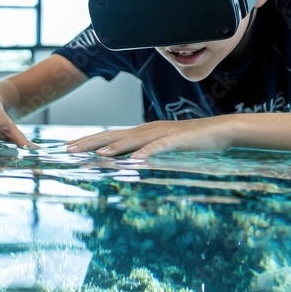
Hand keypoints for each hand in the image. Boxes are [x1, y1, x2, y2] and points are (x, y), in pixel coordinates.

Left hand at [65, 117, 235, 157]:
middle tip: (68, 149)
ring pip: (133, 140)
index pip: (110, 136)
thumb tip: (127, 161)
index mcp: (142, 132)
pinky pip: (160, 147)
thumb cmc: (192, 140)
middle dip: (90, 142)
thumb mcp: (163, 146)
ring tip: (96, 155)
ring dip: (114, 148)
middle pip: (114, 136)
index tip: (69, 147)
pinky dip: (147, 152)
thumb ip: (145, 152)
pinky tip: (135, 159)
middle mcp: (148, 130)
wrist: (222, 130)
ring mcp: (162, 133)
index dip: (89, 140)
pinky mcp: (178, 140)